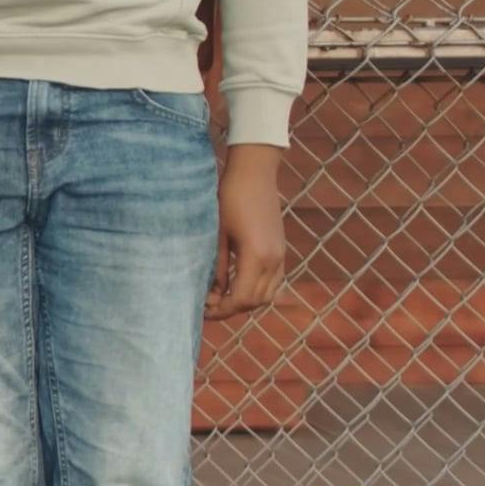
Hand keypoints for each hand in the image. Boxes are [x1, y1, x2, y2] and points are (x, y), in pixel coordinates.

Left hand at [210, 144, 286, 318]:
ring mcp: (281, 255)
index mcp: (257, 257)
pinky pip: (273, 282)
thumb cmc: (229, 200)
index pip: (242, 299)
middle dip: (232, 309)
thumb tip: (212, 295)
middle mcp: (274, 260)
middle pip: (256, 301)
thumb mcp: (217, 236)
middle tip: (208, 306)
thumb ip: (217, 268)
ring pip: (267, 295)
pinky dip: (257, 290)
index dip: (222, 310)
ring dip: (245, 301)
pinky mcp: (281, 250)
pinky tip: (236, 284)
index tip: (203, 311)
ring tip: (220, 297)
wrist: (254, 174)